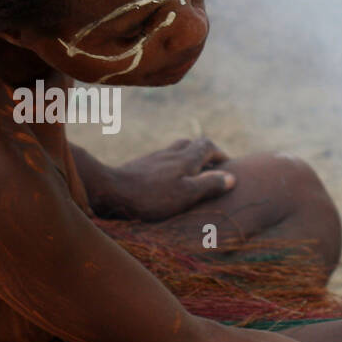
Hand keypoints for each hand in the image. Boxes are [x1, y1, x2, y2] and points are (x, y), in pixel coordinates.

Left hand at [101, 137, 234, 220]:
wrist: (110, 191)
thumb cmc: (152, 196)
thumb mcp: (187, 194)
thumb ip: (210, 184)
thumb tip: (231, 178)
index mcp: (186, 158)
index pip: (208, 146)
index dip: (220, 154)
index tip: (228, 167)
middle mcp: (171, 153)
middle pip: (191, 144)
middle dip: (205, 154)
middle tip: (211, 169)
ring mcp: (154, 158)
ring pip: (175, 150)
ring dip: (187, 158)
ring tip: (192, 174)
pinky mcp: (140, 166)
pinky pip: (162, 160)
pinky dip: (172, 166)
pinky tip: (168, 181)